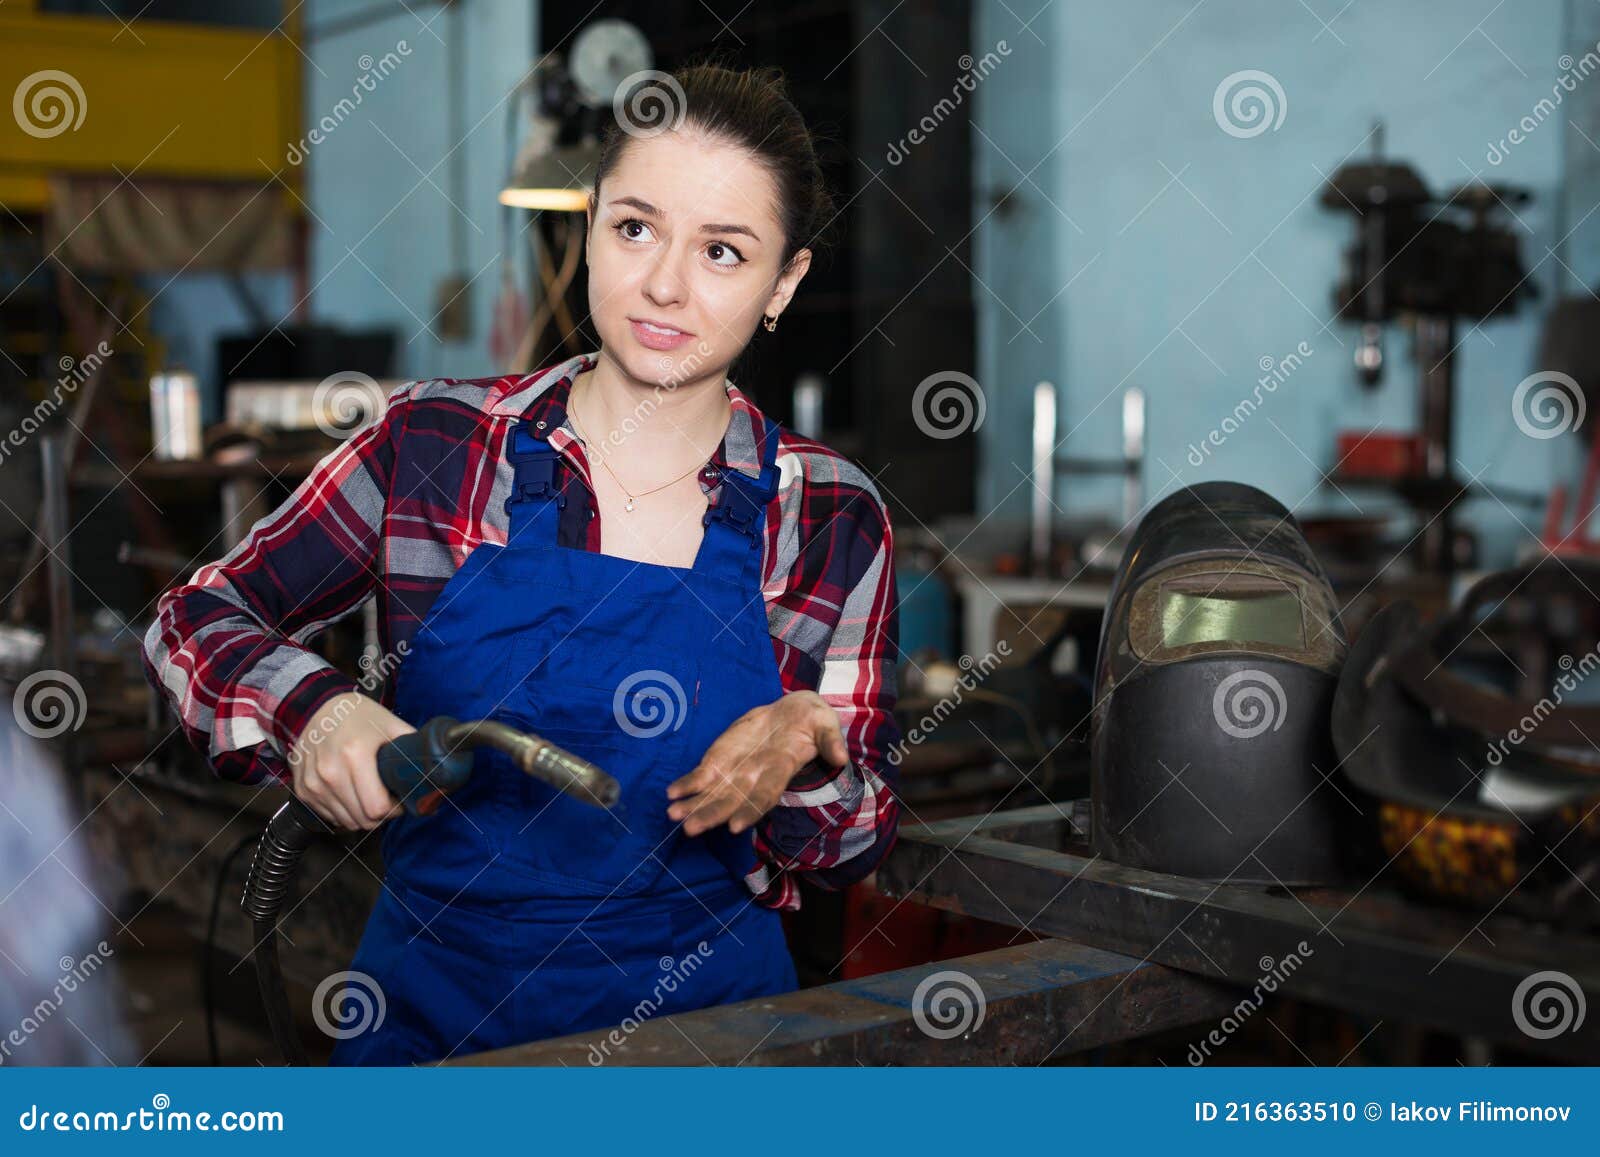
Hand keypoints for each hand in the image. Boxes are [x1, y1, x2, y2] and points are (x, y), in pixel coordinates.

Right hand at [287, 691, 412, 830]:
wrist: (316, 708)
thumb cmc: (357, 716)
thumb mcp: (390, 724)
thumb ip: (413, 745)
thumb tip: (443, 763)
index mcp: (355, 755)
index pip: (377, 808)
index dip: (395, 810)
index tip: (400, 800)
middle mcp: (330, 772)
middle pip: (362, 820)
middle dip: (381, 816)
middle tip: (388, 800)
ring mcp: (313, 783)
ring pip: (346, 822)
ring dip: (362, 815)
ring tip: (369, 794)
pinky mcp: (302, 790)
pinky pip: (330, 817)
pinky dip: (343, 811)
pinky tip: (350, 793)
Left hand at [666, 690, 848, 836]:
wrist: (793, 712)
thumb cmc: (812, 720)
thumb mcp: (826, 723)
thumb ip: (830, 740)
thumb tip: (840, 757)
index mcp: (781, 768)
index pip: (765, 794)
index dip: (750, 810)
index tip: (734, 826)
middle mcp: (755, 776)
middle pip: (732, 801)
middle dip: (711, 815)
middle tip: (690, 829)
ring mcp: (736, 770)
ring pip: (712, 793)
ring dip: (692, 806)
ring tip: (673, 815)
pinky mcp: (722, 758)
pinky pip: (702, 775)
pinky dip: (687, 785)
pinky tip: (671, 794)